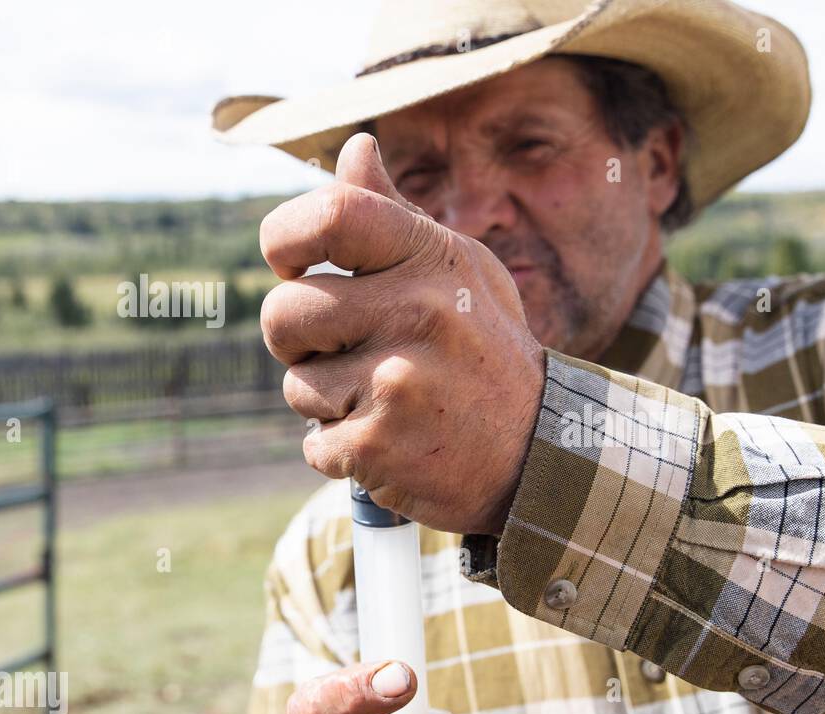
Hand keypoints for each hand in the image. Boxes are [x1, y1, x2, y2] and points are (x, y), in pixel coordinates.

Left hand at [260, 132, 545, 535]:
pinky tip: (394, 443)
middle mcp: (418, 311)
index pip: (330, 213)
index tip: (293, 265)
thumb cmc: (488, 353)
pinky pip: (315, 444)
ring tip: (387, 404)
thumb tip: (355, 148)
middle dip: (299, 342)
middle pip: (285, 312)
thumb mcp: (463, 272)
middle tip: (347, 356)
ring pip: (297, 385)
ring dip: (328, 403)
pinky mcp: (381, 444)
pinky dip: (343, 453)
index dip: (286, 237)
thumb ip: (398, 215)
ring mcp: (397, 380)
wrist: (539, 453)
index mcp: (433, 258)